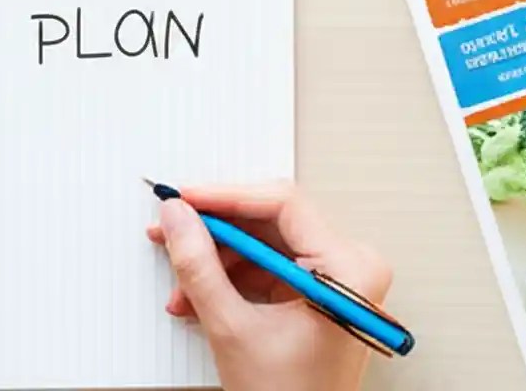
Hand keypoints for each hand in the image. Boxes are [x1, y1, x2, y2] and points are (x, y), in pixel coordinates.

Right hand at [148, 183, 392, 390]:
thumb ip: (199, 267)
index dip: (226, 197)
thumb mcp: (234, 328)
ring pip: (262, 245)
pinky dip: (229, 278)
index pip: (283, 205)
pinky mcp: (316, 293)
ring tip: (183, 283)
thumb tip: (178, 219)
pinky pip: (267, 267)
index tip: (187, 199)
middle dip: (215, 232)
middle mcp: (350, 267)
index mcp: (349, 270)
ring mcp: (334, 280)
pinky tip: (199, 294)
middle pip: (270, 222)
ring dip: (216, 261)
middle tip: (175, 227)